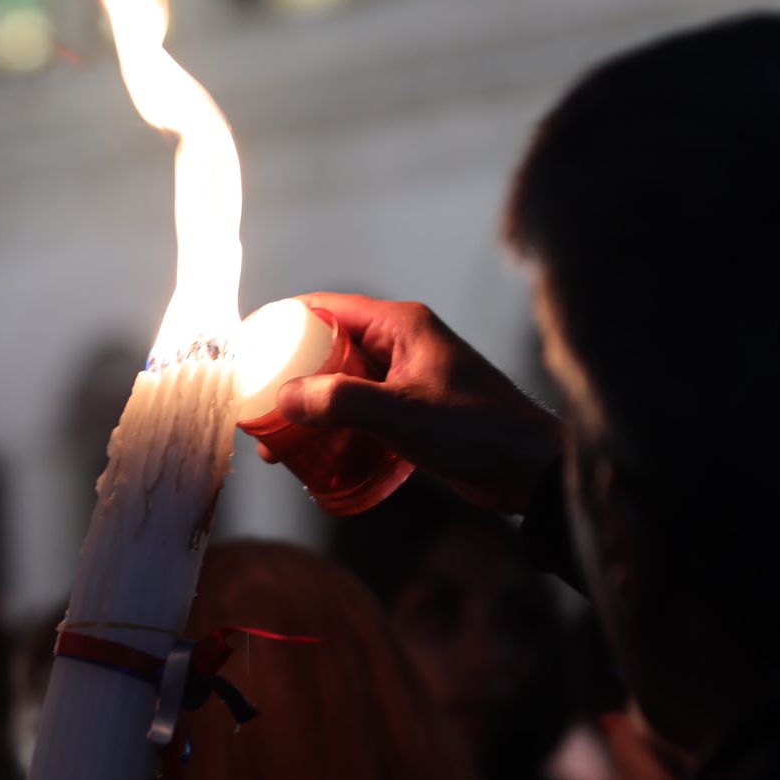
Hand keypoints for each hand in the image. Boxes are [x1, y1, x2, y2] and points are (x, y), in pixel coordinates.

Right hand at [271, 293, 561, 513]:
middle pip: (328, 349)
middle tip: (255, 408)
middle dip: (289, 379)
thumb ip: (342, 402)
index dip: (283, 325)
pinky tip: (313, 457)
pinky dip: (333, 429)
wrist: (531, 470)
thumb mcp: (402, 414)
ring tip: (275, 444)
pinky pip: (359, 412)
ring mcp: (408, 378)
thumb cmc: (478, 432)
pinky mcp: (413, 411)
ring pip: (341, 385)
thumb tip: (284, 398)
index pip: (327, 308)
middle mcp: (402, 344)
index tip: (248, 351)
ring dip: (308, 410)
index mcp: (402, 325)